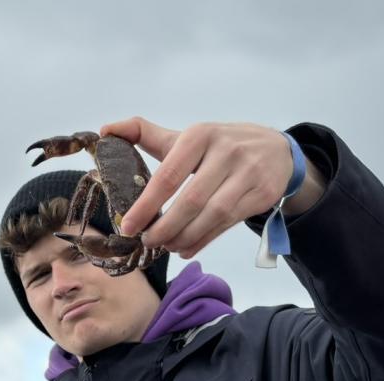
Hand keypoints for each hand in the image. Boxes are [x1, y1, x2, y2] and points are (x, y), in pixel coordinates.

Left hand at [100, 117, 323, 258]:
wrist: (277, 150)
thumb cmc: (221, 145)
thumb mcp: (188, 137)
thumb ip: (145, 133)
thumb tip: (106, 130)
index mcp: (200, 135)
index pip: (169, 175)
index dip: (146, 204)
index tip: (128, 225)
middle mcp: (226, 152)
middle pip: (190, 201)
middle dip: (165, 228)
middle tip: (147, 241)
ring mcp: (248, 174)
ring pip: (211, 216)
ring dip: (184, 237)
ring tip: (166, 246)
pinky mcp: (263, 194)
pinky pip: (227, 224)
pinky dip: (203, 240)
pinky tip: (186, 248)